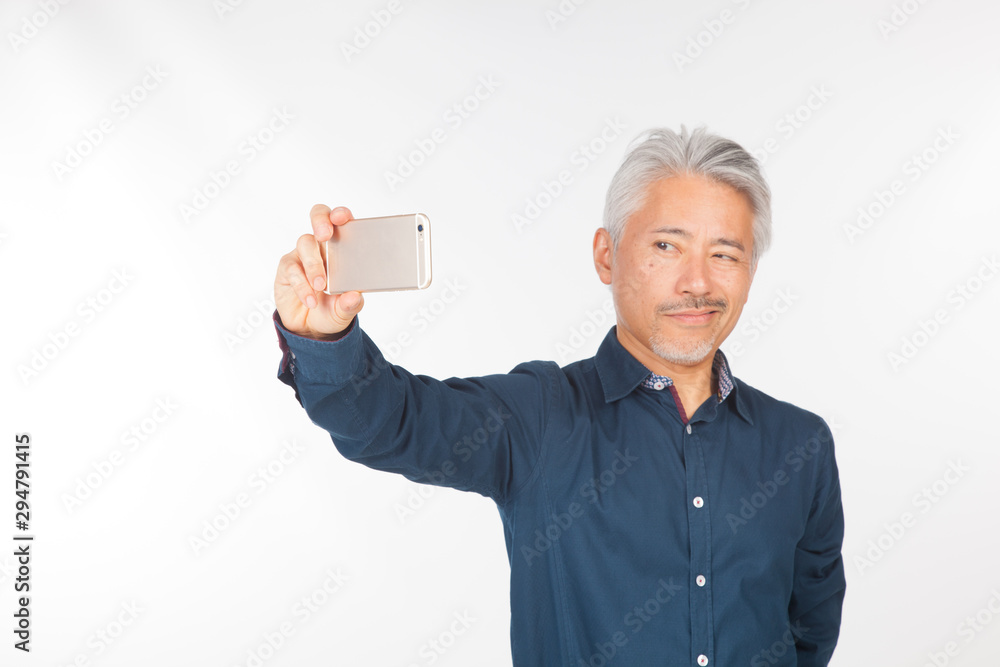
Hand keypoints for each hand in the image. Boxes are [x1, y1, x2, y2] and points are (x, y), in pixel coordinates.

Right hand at [274, 204, 364, 338]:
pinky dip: (302, 285)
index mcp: (342, 248)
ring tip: (321, 286)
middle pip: (319, 217)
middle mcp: (322, 246)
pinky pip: (292, 269)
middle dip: (321, 221)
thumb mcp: (345, 310)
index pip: (341, 222)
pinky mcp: (287, 268)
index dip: (341, 214)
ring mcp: (303, 255)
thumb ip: (350, 304)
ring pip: (305, 243)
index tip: (343, 217)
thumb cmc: (332, 310)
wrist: (311, 328)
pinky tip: (310, 299)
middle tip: (325, 236)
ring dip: (314, 264)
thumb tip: (354, 296)